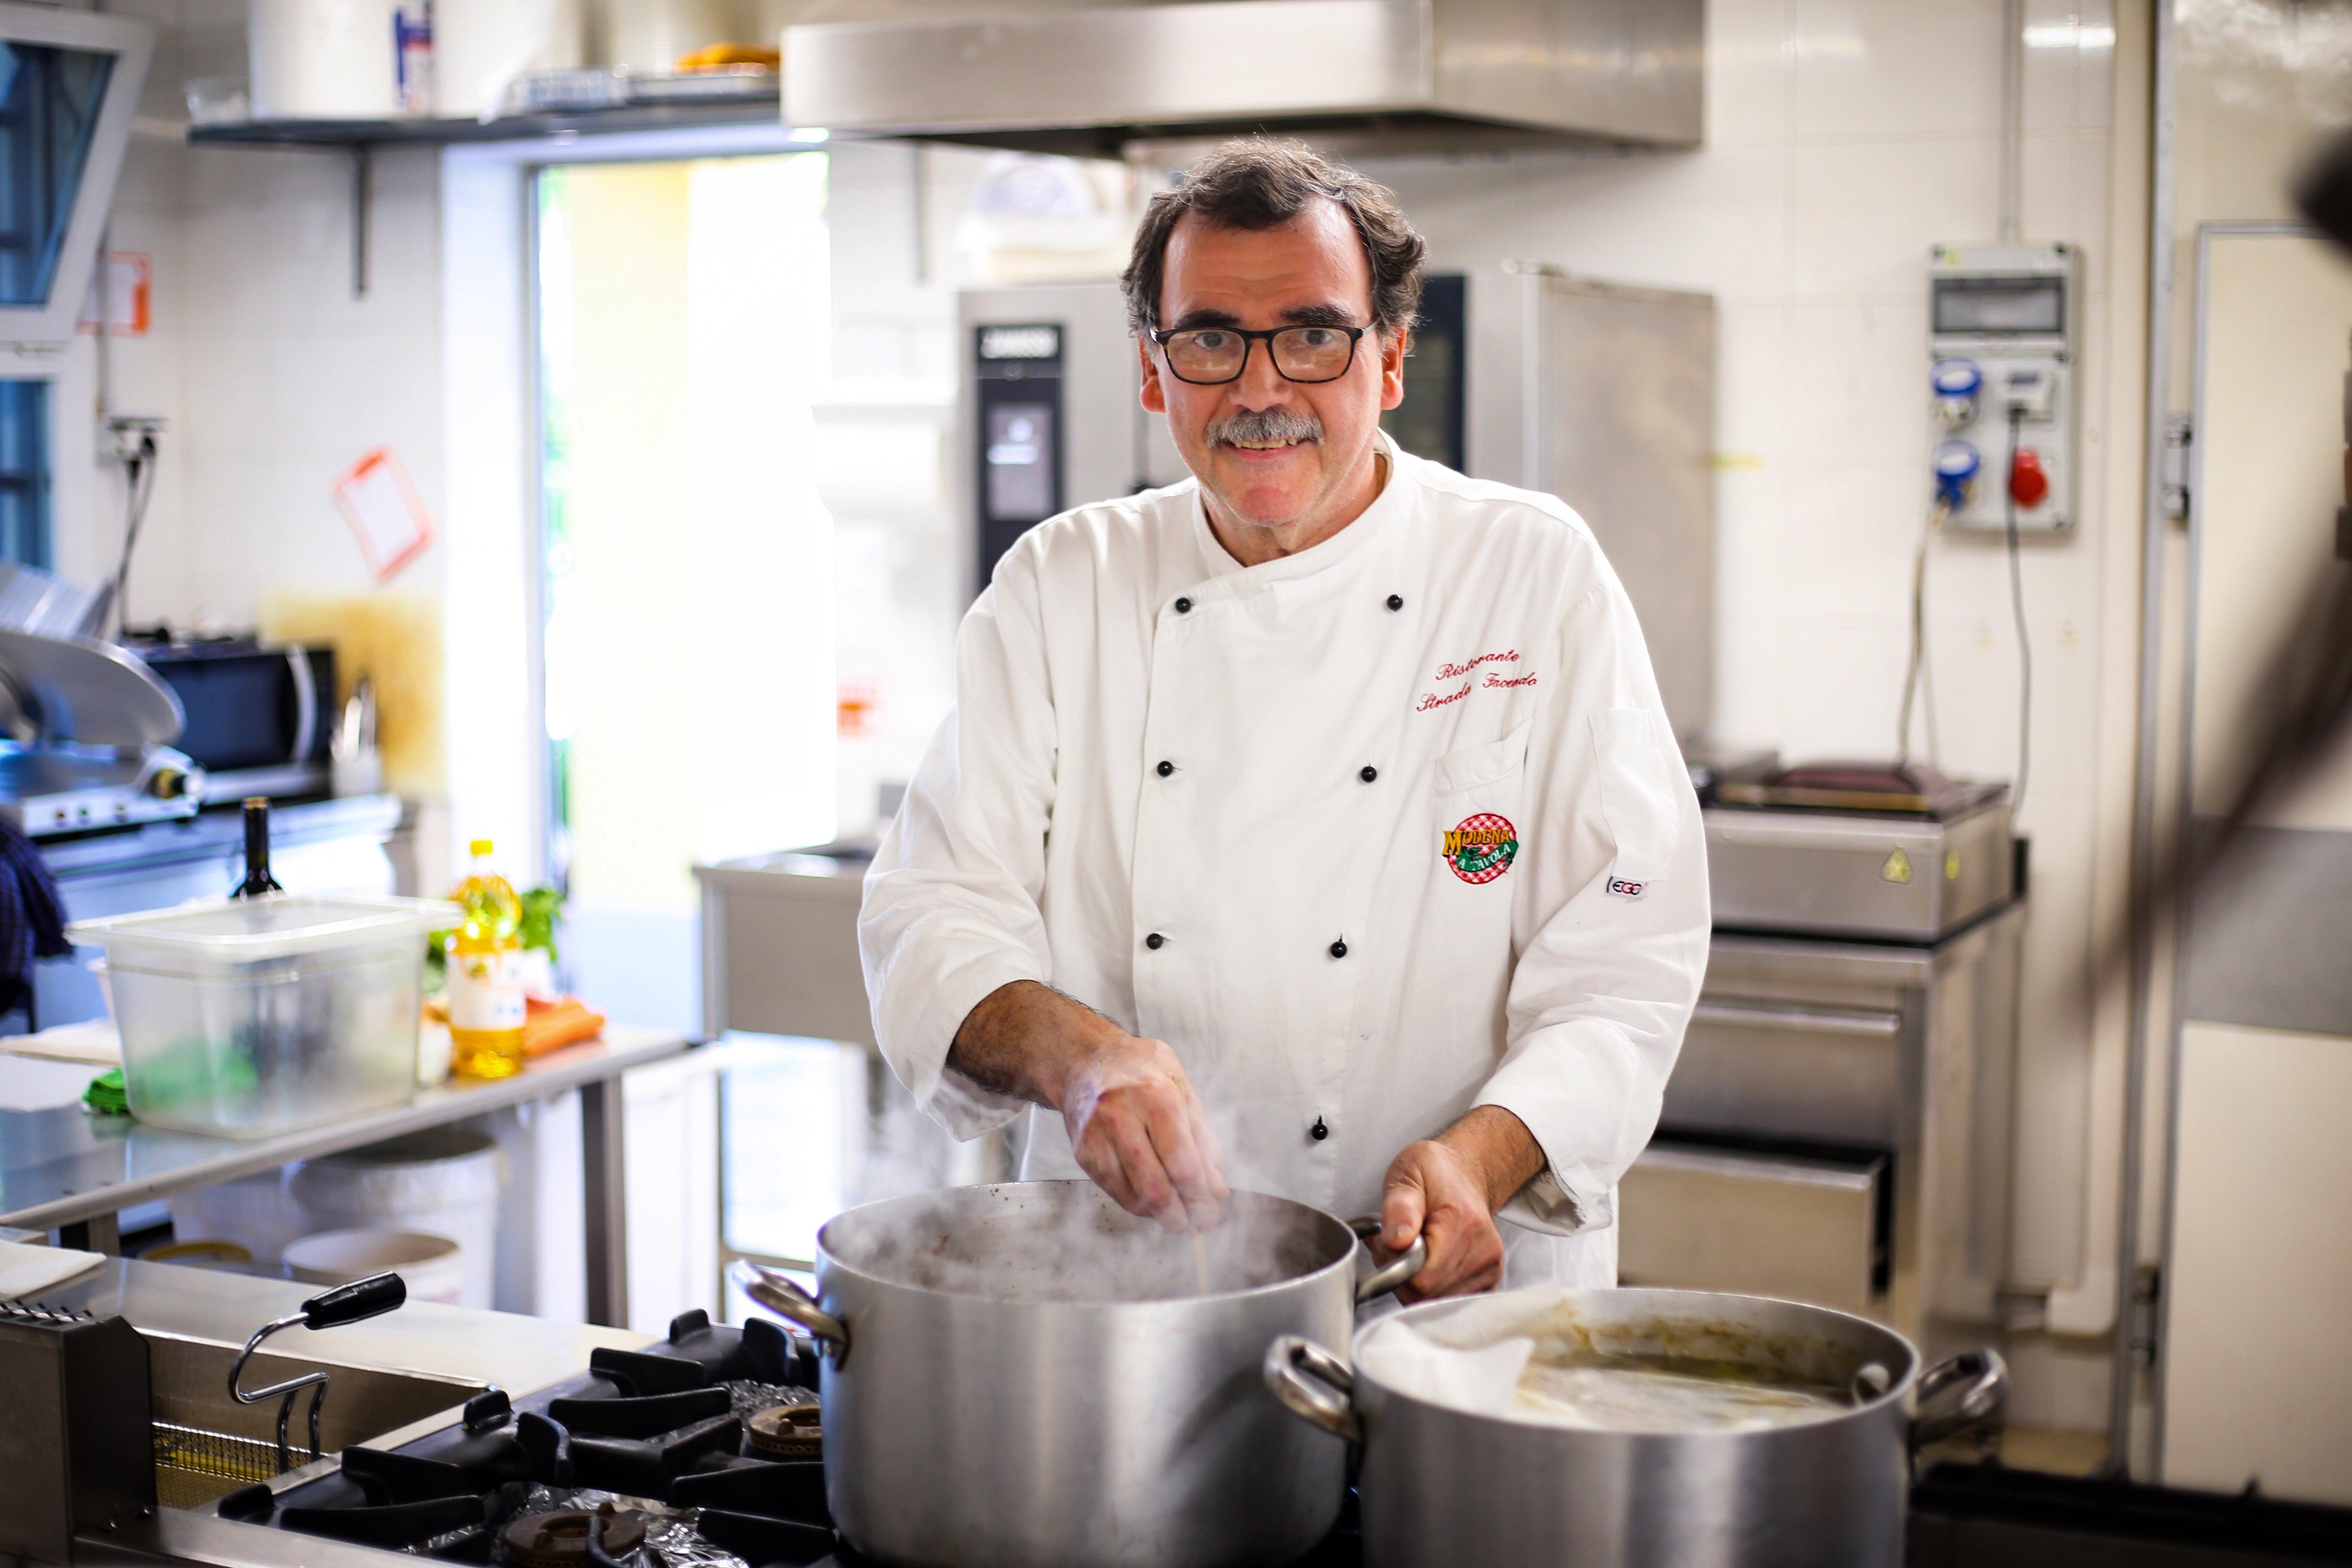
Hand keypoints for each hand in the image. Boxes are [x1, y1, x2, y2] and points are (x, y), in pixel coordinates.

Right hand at [1057, 1033, 1229, 1230]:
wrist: (1083, 1060)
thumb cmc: (1140, 1070)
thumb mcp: (1180, 1086)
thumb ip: (1201, 1136)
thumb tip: (1217, 1186)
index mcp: (1156, 1096)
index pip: (1182, 1162)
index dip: (1199, 1196)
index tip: (1210, 1211)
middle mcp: (1122, 1116)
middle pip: (1155, 1186)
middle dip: (1179, 1214)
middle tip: (1194, 1223)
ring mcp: (1097, 1136)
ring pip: (1132, 1194)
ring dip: (1159, 1214)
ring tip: (1176, 1216)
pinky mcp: (1082, 1152)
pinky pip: (1114, 1190)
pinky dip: (1136, 1203)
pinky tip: (1150, 1202)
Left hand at [1378, 1106, 1544, 1300]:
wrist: (1463, 1174)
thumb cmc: (1433, 1173)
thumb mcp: (1407, 1174)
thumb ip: (1399, 1207)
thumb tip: (1397, 1241)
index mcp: (1462, 1224)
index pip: (1422, 1278)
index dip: (1396, 1267)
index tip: (1389, 1242)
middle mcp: (1483, 1251)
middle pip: (1429, 1294)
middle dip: (1402, 1275)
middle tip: (1396, 1245)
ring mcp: (1489, 1268)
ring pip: (1437, 1300)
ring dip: (1415, 1283)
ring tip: (1411, 1250)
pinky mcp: (1489, 1279)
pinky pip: (1450, 1301)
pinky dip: (1432, 1289)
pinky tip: (1428, 1263)